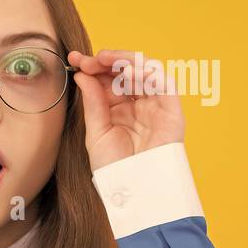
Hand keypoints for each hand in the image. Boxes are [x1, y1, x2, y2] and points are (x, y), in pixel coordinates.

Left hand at [68, 49, 185, 170]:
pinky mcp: (172, 110)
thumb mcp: (96, 132)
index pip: (107, 80)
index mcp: (118, 109)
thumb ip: (92, 102)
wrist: (134, 189)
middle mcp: (138, 104)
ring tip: (106, 59)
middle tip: (88, 59)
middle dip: (107, 61)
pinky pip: (164, 83)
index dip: (93, 67)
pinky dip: (148, 72)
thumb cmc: (115, 167)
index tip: (75, 60)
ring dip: (126, 60)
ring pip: (146, 71)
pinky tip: (129, 70)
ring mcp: (155, 105)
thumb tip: (82, 74)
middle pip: (126, 71)